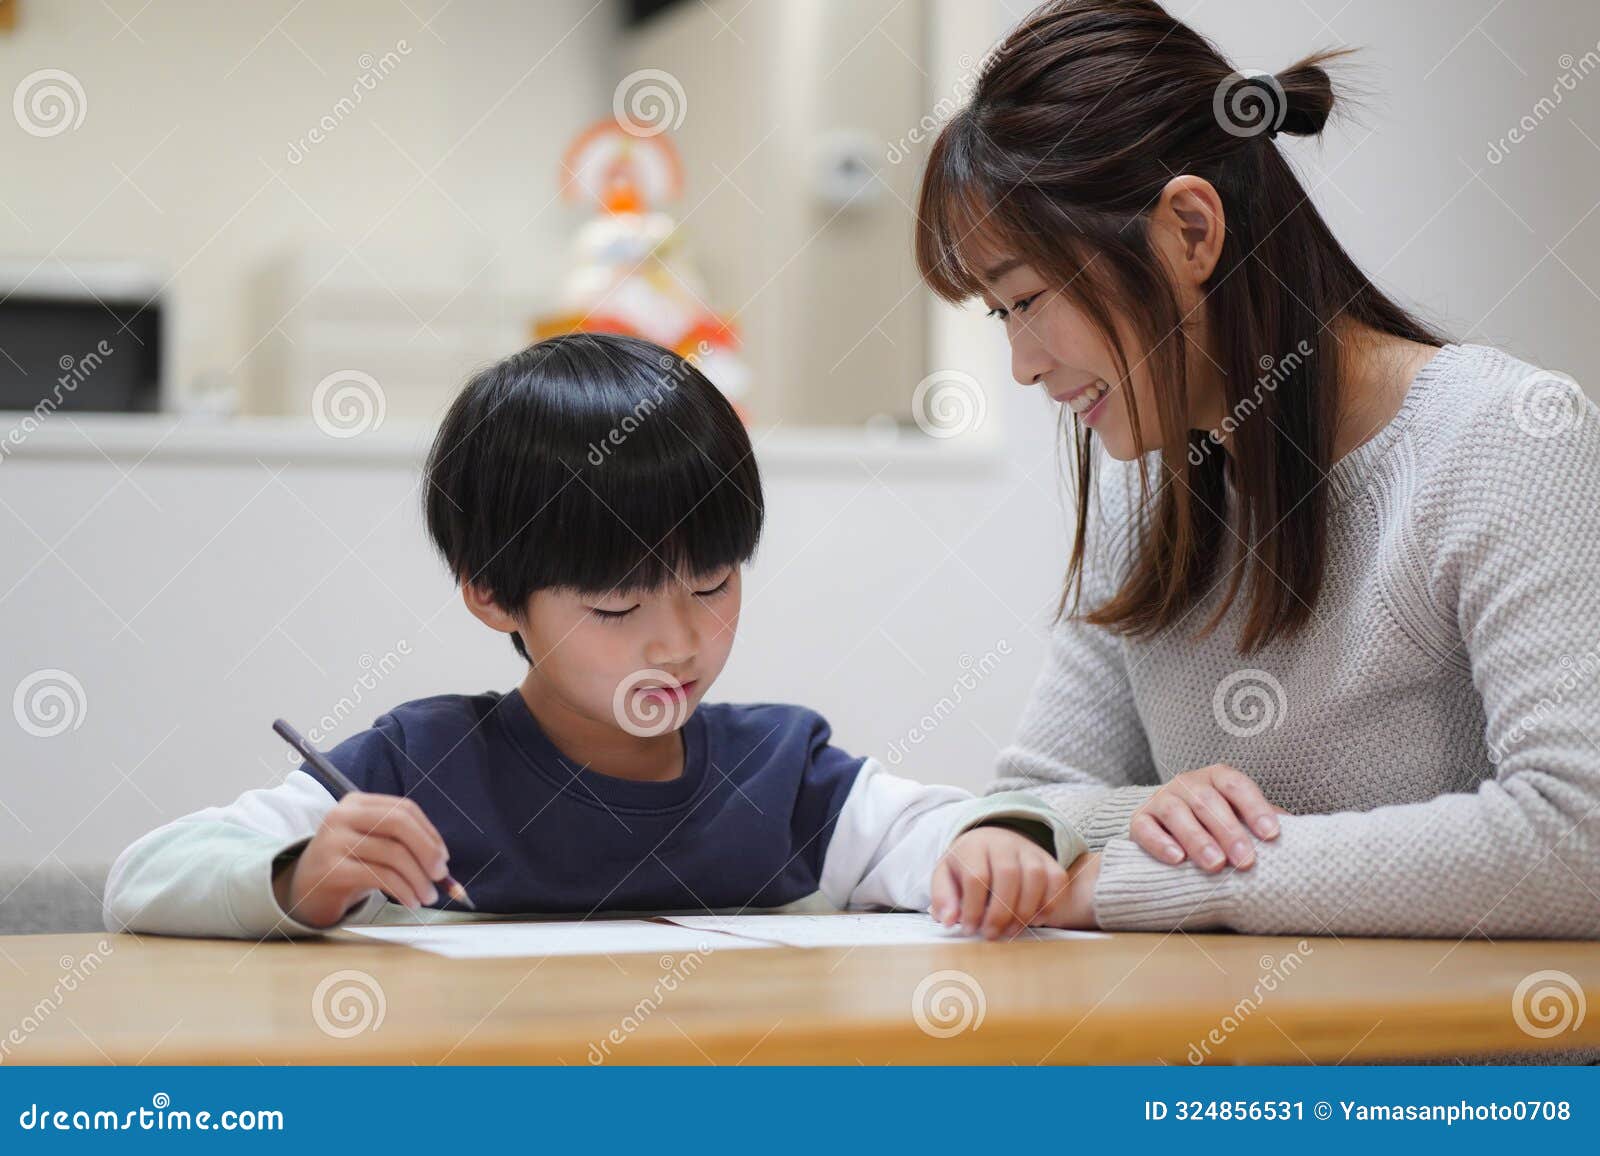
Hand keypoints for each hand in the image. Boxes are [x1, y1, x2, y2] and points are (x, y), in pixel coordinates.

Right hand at [273, 792, 451, 927]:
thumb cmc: (349, 866)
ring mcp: (334, 841)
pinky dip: (403, 890)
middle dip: (428, 850)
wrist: (304, 892)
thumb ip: (403, 844)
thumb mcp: (372, 844)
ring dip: (419, 879)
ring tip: (427, 896)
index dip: (430, 833)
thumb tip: (442, 862)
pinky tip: (410, 901)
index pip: (404, 808)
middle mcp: (343, 816)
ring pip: (393, 853)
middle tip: (441, 875)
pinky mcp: (331, 869)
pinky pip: (380, 876)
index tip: (443, 859)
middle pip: (399, 823)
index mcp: (357, 803)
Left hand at [930, 826, 1072, 939]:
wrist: (991, 841)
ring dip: (1024, 912)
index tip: (969, 929)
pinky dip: (1050, 904)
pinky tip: (1034, 920)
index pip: (976, 877)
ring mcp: (1029, 850)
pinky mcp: (1048, 859)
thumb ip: (943, 898)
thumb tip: (948, 920)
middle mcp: (1004, 843)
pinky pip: (1057, 879)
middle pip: (1008, 876)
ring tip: (1010, 932)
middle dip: (1000, 913)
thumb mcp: (945, 876)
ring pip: (1035, 877)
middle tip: (991, 935)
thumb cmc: (967, 865)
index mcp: (974, 846)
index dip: (973, 909)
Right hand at [1130, 764, 1284, 871]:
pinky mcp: (1139, 820)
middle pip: (1207, 801)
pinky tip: (1177, 860)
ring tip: (1215, 865)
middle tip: (1246, 861)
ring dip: (1198, 838)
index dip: (1255, 807)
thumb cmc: (1217, 827)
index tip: (1272, 835)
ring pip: (1177, 812)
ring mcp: (1161, 799)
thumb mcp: (1242, 819)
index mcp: (1217, 778)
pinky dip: (1160, 843)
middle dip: (1228, 831)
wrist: (1168, 828)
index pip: (1236, 785)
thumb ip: (1265, 823)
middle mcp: (1188, 783)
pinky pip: (1144, 828)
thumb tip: (1306, 836)